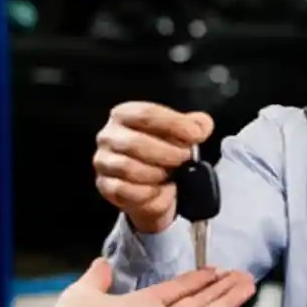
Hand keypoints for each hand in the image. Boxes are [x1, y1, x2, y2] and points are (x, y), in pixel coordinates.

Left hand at [42, 259, 255, 306]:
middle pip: (199, 304)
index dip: (199, 281)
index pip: (180, 294)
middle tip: (244, 277)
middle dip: (223, 290)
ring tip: (246, 284)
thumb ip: (98, 277)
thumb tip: (101, 265)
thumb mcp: (86, 291)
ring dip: (227, 301)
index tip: (215, 270)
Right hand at [94, 101, 213, 233]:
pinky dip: (148, 193)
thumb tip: (202, 125)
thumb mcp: (180, 136)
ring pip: (129, 168)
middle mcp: (109, 136)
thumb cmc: (163, 155)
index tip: (195, 135)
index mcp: (125, 115)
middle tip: (185, 158)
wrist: (152, 190)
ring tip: (171, 176)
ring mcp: (104, 162)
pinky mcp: (106, 186)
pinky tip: (159, 190)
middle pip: (137, 142)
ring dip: (157, 173)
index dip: (173, 123)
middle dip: (168, 153)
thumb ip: (194, 126)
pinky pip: (126, 190)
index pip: (146, 114)